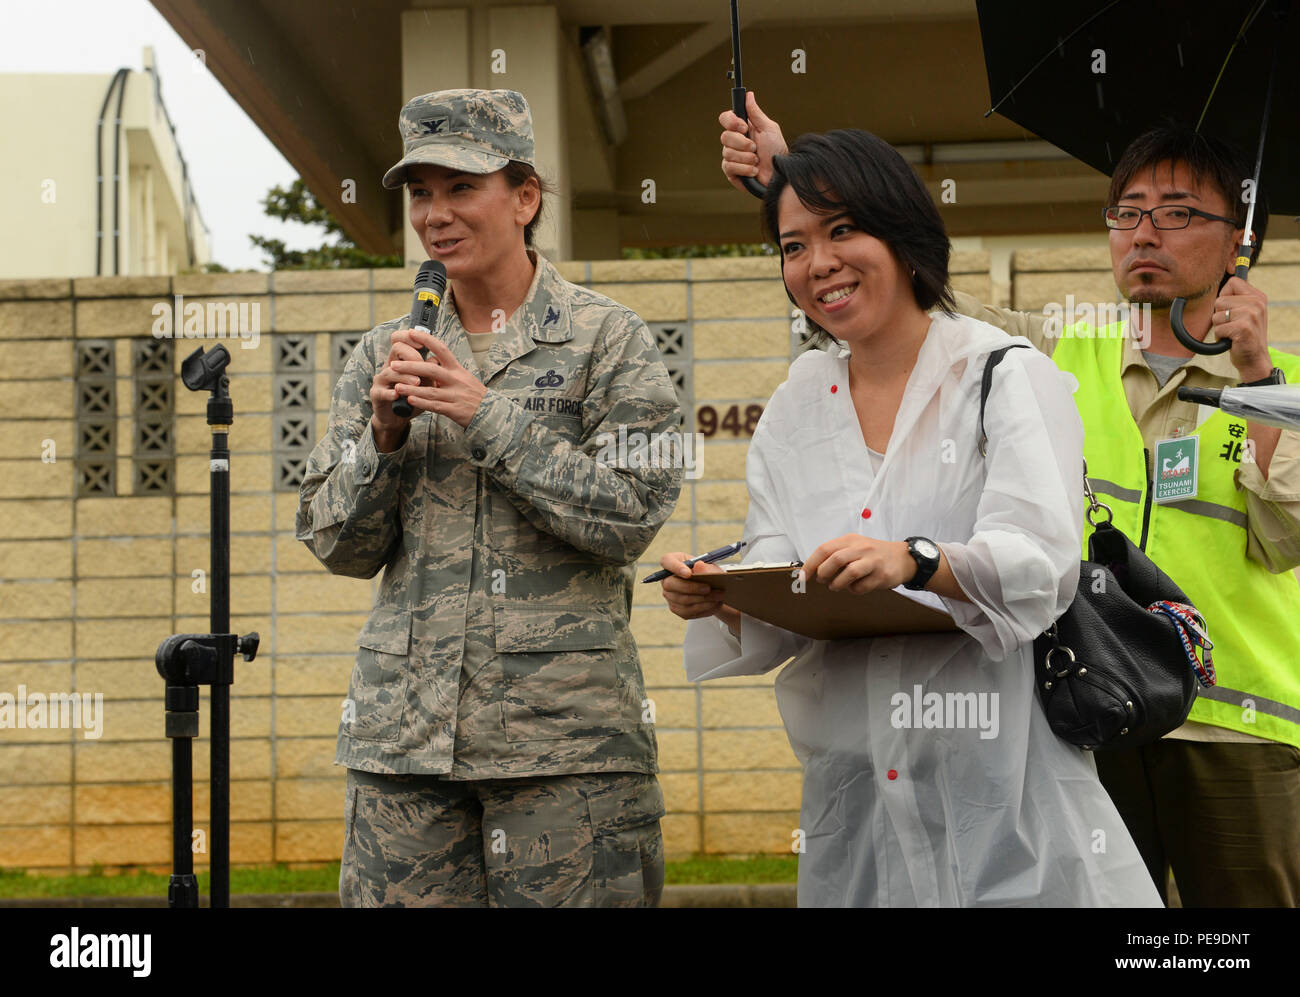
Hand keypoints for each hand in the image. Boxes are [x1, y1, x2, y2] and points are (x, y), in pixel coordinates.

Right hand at [370, 328, 430, 436]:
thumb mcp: (426, 384)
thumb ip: (430, 373)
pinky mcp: (376, 394)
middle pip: (396, 349)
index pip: (401, 339)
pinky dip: (390, 393)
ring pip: (390, 371)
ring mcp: (381, 379)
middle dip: (411, 355)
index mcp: (401, 359)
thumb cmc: (413, 396)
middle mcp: (389, 365)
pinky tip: (398, 396)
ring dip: (405, 376)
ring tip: (417, 383)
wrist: (397, 416)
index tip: (421, 343)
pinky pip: (382, 391)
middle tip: (422, 365)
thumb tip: (436, 359)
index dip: (409, 338)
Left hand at [391, 330, 487, 427]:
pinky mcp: (454, 410)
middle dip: (411, 366)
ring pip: (430, 389)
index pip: (442, 349)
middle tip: (394, 364)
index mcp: (457, 369)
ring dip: (412, 388)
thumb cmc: (472, 394)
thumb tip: (430, 360)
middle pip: (431, 369)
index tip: (411, 333)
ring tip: (397, 385)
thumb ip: (446, 370)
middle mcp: (456, 380)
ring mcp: (455, 395)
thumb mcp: (463, 377)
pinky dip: (422, 403)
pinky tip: (410, 400)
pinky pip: (435, 405)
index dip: (426, 339)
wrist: (490, 412)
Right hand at [659, 552, 740, 630]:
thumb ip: (705, 567)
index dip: (675, 567)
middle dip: (691, 588)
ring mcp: (669, 595)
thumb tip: (699, 565)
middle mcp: (667, 579)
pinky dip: (702, 608)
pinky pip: (686, 611)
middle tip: (708, 588)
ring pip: (681, 600)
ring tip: (718, 596)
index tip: (688, 574)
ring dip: (701, 599)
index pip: (666, 561)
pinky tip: (714, 604)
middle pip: (670, 584)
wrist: (713, 588)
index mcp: (673, 561)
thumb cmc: (708, 573)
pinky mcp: (676, 608)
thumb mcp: (711, 567)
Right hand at [718, 91, 786, 191]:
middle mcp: (734, 142)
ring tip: (757, 161)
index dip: (731, 122)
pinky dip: (745, 169)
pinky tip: (754, 171)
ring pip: (727, 153)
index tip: (744, 127)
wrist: (779, 174)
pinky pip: (729, 167)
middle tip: (755, 148)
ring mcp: (731, 157)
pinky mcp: (731, 172)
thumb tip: (748, 95)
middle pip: (724, 136)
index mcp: (742, 129)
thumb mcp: (769, 129)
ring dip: (746, 158)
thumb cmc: (777, 151)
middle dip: (742, 143)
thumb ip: (756, 113)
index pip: (725, 119)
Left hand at [801, 535, 915, 593]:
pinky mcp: (881, 575)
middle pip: (835, 560)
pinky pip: (861, 586)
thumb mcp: (854, 546)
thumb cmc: (873, 554)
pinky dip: (853, 590)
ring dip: (837, 584)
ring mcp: (872, 561)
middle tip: (822, 580)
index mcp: (850, 540)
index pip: (824, 549)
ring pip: (848, 573)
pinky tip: (855, 587)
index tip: (803, 576)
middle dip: (823, 574)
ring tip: (836, 586)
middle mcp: (861, 548)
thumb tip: (812, 570)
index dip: (810, 564)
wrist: (903, 558)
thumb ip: (835, 554)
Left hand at [1211, 277, 1271, 381]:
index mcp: (1258, 296)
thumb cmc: (1243, 335)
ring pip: (1217, 315)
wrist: (1254, 359)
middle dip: (1220, 315)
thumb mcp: (1245, 312)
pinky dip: (1220, 336)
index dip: (1224, 296)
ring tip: (1232, 333)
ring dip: (1220, 327)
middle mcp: (1257, 303)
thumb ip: (1236, 298)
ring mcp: (1251, 315)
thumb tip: (1223, 279)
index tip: (1231, 309)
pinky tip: (1232, 340)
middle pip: (1220, 300)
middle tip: (1233, 325)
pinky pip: (1218, 328)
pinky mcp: (1243, 327)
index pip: (1232, 283)